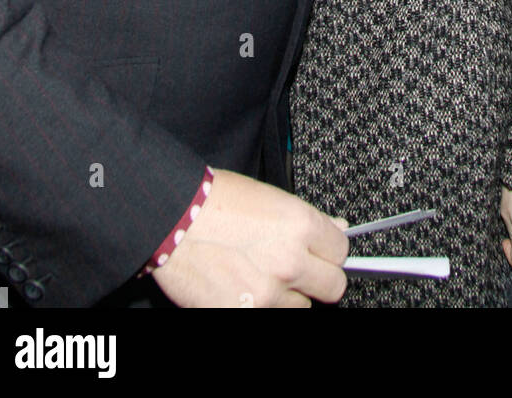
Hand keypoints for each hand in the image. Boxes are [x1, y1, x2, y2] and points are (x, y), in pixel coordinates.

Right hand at [153, 169, 348, 307]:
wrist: (170, 220)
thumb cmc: (214, 201)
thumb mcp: (268, 196)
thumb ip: (305, 218)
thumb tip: (337, 227)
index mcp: (300, 226)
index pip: (341, 250)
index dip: (330, 250)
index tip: (321, 251)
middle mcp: (290, 262)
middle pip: (333, 286)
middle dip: (319, 278)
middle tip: (301, 270)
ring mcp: (268, 294)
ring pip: (301, 307)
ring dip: (287, 295)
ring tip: (261, 275)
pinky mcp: (244, 313)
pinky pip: (268, 315)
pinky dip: (259, 306)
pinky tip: (242, 287)